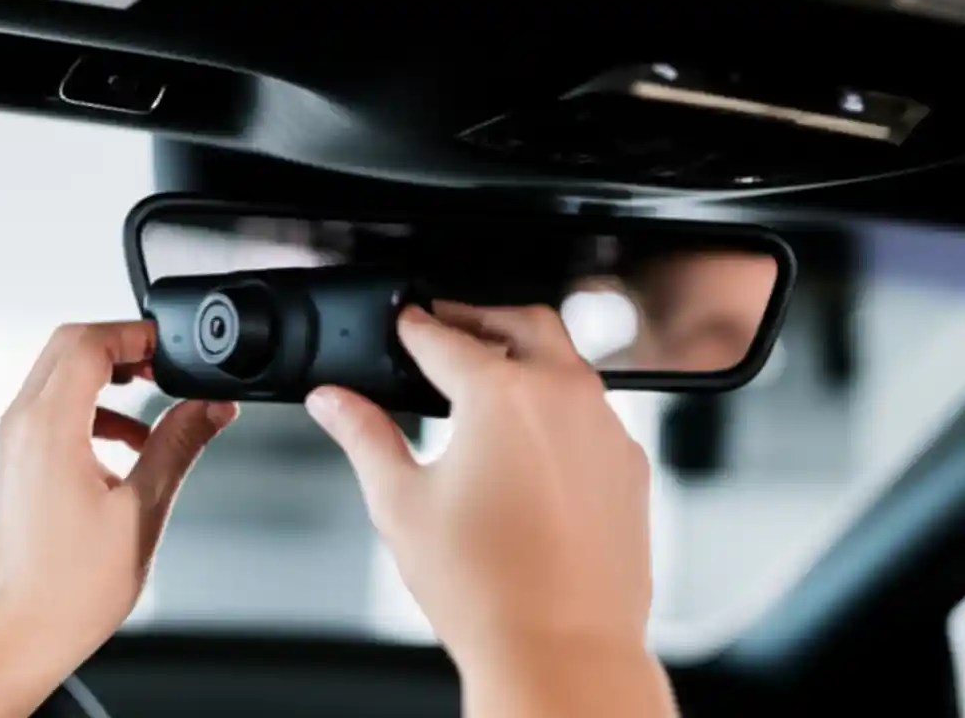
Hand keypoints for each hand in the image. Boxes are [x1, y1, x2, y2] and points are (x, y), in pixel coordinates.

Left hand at [0, 321, 236, 667]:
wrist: (22, 632)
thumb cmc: (71, 587)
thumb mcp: (144, 508)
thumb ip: (180, 445)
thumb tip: (211, 408)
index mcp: (49, 429)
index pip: (87, 343)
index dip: (134, 333)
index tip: (170, 346)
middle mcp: (21, 427)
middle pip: (67, 347)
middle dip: (121, 347)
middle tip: (164, 365)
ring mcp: (14, 444)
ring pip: (59, 376)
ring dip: (109, 379)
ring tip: (154, 407)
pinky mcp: (18, 462)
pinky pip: (54, 409)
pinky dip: (94, 409)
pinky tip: (129, 446)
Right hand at [306, 303, 669, 716]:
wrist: (563, 649)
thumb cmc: (487, 589)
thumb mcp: (400, 501)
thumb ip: (364, 436)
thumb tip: (334, 402)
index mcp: (500, 394)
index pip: (443, 336)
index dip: (413, 325)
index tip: (402, 322)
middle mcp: (562, 397)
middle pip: (521, 322)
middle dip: (478, 315)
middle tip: (445, 325)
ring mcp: (605, 428)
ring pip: (567, 363)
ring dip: (526, 356)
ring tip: (487, 378)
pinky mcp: (630, 463)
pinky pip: (594, 411)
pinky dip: (560, 405)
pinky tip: (529, 441)